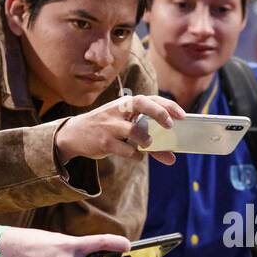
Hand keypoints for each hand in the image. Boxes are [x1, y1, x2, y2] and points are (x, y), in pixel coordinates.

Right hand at [53, 94, 181, 165]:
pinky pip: (126, 150)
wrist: (74, 134)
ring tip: (148, 145)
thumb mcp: (124, 128)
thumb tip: (172, 158)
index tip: (182, 115)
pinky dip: (135, 155)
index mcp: (125, 104)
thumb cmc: (106, 129)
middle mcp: (118, 110)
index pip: (150, 98)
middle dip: (159, 113)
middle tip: (170, 126)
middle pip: (142, 104)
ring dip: (146, 140)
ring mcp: (110, 126)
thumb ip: (148, 140)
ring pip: (134, 130)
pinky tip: (135, 156)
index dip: (167, 105)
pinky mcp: (104, 142)